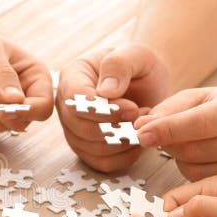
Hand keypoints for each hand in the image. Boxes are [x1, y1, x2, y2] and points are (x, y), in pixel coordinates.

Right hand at [56, 44, 169, 171]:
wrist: (149, 81)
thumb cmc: (140, 65)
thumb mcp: (135, 53)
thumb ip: (118, 65)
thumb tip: (105, 92)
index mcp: (72, 77)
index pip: (76, 101)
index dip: (104, 109)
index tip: (132, 108)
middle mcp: (67, 106)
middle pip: (80, 128)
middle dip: (115, 127)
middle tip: (141, 116)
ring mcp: (75, 129)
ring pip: (91, 148)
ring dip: (122, 142)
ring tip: (142, 124)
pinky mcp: (88, 148)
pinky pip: (101, 162)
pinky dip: (123, 157)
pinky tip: (138, 142)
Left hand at [135, 86, 216, 184]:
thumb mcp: (198, 98)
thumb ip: (168, 109)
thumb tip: (141, 125)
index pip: (202, 122)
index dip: (168, 129)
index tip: (141, 133)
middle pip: (195, 150)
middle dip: (170, 144)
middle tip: (166, 136)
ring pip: (196, 170)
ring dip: (180, 160)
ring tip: (191, 145)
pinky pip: (205, 185)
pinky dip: (192, 174)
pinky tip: (202, 160)